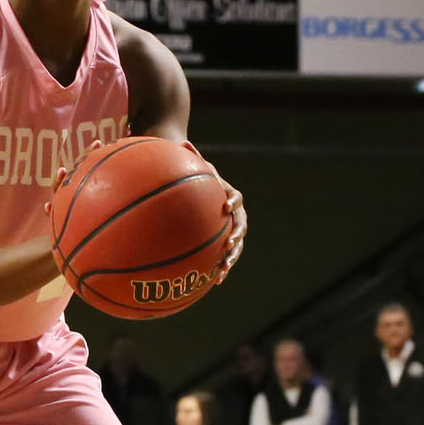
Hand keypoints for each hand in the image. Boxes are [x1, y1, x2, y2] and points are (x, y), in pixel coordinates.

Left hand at [187, 143, 245, 283]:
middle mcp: (235, 215)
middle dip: (236, 236)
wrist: (206, 194)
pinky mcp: (225, 244)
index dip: (233, 203)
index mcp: (230, 197)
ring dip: (232, 257)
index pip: (237, 199)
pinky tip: (214, 282)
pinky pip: (225, 257)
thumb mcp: (196, 170)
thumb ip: (192, 158)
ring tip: (224, 268)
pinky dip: (221, 269)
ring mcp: (231, 231)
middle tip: (229, 244)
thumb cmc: (199, 181)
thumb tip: (182, 142)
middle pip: (241, 226)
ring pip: (237, 246)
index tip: (226, 207)